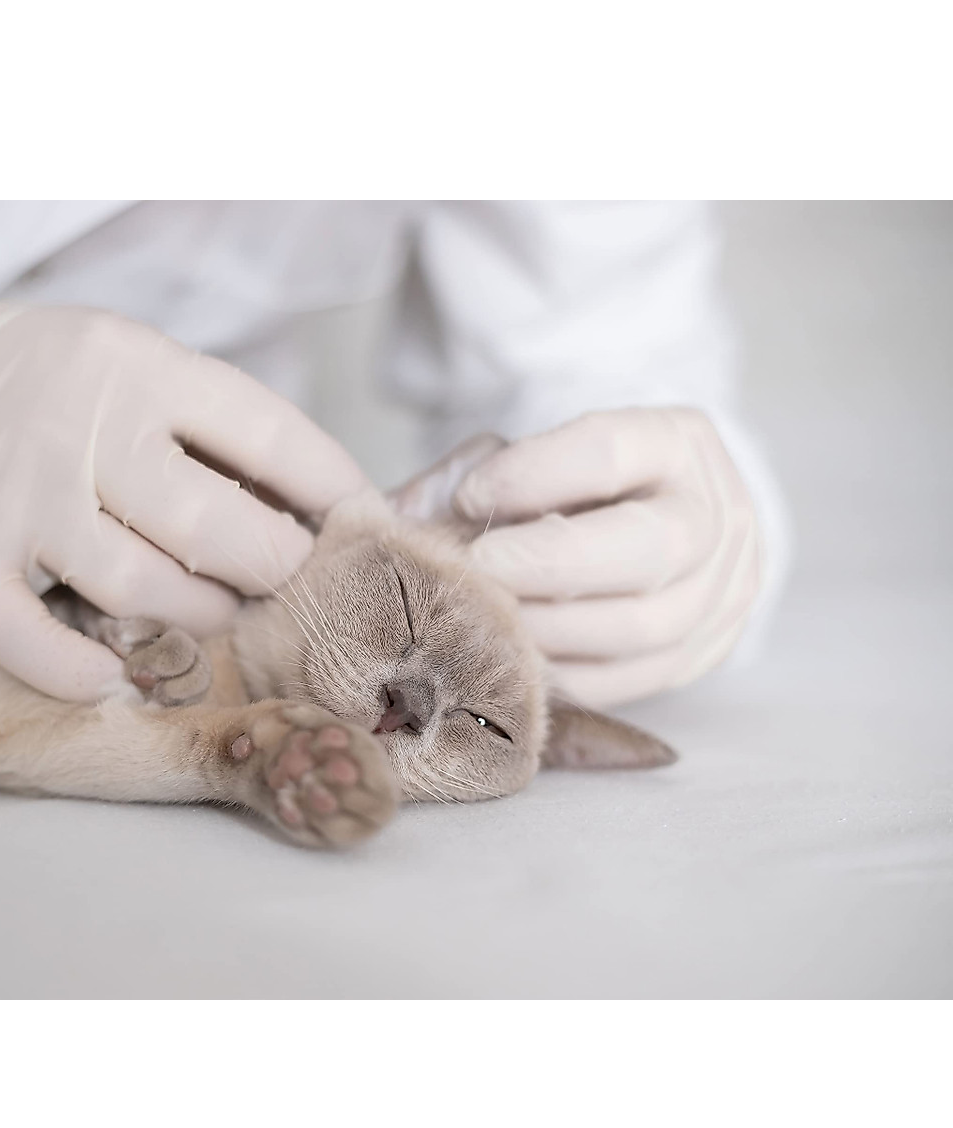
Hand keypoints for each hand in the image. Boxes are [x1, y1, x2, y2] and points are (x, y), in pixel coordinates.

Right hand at [0, 303, 367, 702]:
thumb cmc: (74, 386)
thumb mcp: (152, 369)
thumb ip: (227, 433)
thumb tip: (331, 510)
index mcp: (144, 370)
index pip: (269, 436)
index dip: (333, 491)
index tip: (364, 524)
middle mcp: (82, 430)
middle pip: (210, 526)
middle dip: (273, 566)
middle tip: (286, 578)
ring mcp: (21, 499)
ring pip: (137, 587)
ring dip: (200, 616)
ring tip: (218, 609)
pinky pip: (21, 635)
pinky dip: (72, 670)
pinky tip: (115, 677)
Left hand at [454, 407, 762, 707]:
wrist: (669, 524)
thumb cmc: (579, 485)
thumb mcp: (537, 454)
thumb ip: (475, 475)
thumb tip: (406, 519)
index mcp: (677, 443)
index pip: (610, 452)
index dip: (532, 475)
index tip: (469, 495)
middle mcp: (718, 516)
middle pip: (649, 548)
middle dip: (549, 564)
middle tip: (479, 568)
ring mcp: (722, 592)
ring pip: (642, 628)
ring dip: (549, 629)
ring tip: (487, 619)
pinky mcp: (702, 655)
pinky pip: (628, 682)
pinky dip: (562, 676)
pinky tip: (515, 658)